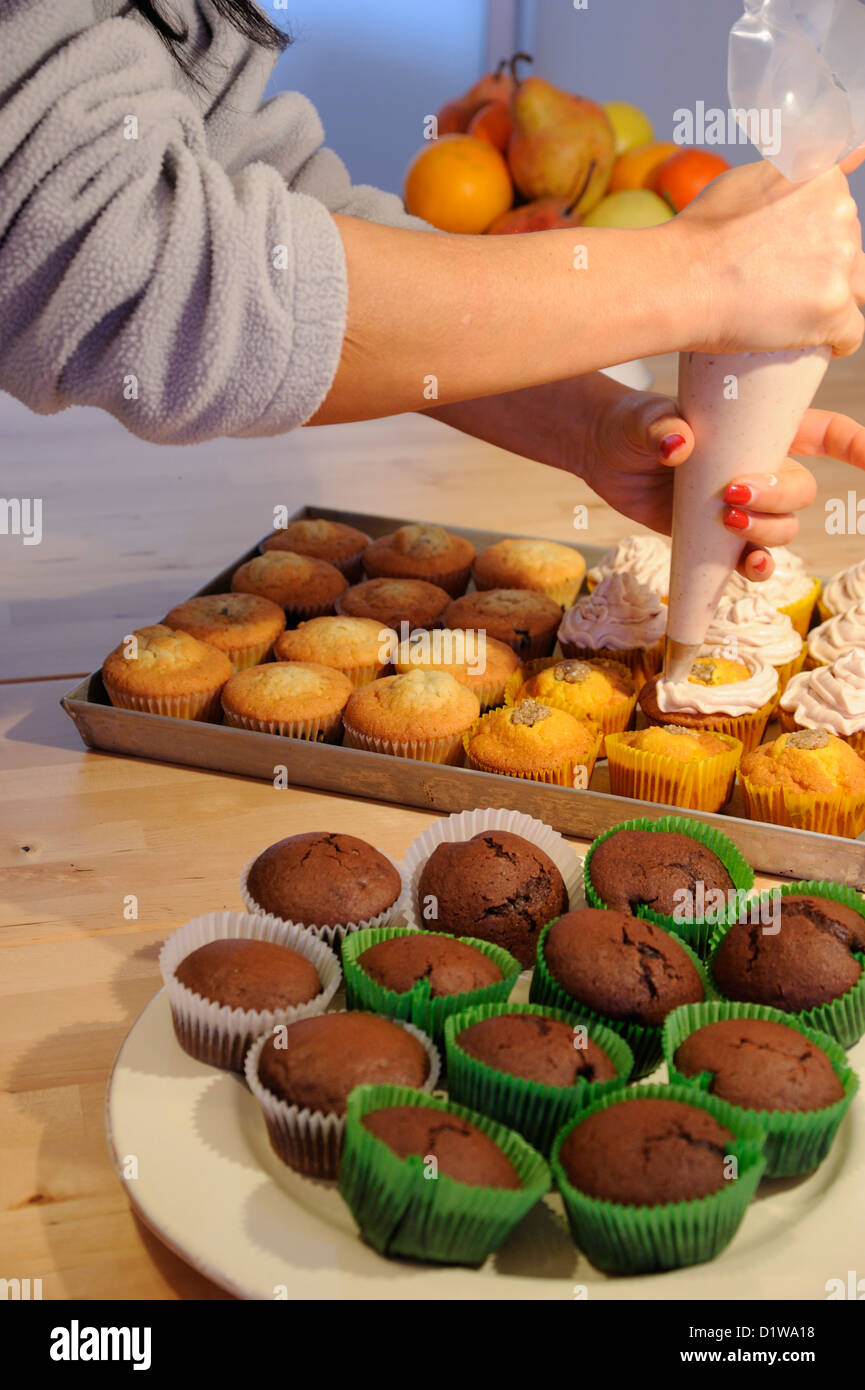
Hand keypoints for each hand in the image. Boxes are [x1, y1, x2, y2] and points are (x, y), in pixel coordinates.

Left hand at [582, 387, 864, 580]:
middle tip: (734, 492)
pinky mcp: (718, 536)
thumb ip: (659, 427)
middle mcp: (759, 467)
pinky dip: (757, 565)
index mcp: (759, 429)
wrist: (604, 455)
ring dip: (767, 531)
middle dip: (779, 496)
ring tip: (727, 519)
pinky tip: (748, 564)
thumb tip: (676, 443)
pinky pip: (753, 557)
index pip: (823, 433)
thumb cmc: (633, 423)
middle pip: (802, 490)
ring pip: (783, 527)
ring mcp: (742, 505)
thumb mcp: (643, 419)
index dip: (855, 444)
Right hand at [669, 149, 864, 357]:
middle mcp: (842, 213)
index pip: (841, 214)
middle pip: (851, 252)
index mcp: (824, 179)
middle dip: (825, 269)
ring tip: (786, 310)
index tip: (791, 253)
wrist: (678, 281)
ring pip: (856, 291)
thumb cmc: (702, 234)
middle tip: (776, 283)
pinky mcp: (833, 308)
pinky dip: (837, 341)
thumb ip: (797, 176)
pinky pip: (854, 333)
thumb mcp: (750, 179)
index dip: (817, 238)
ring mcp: (840, 262)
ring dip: (830, 302)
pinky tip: (815, 340)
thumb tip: (852, 155)